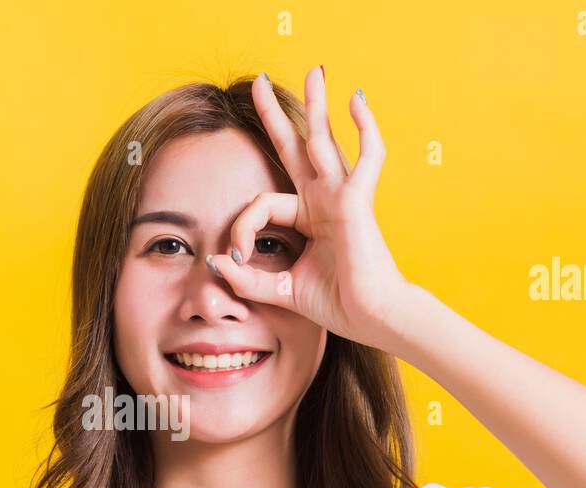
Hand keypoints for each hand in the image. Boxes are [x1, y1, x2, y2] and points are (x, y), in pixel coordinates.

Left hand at [206, 66, 411, 350]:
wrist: (370, 318)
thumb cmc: (336, 304)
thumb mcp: (279, 291)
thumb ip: (246, 278)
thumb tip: (216, 260)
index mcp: (307, 217)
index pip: (260, 203)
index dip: (241, 227)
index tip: (236, 258)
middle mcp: (323, 200)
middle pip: (295, 146)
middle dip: (274, 114)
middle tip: (257, 81)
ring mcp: (342, 196)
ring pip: (324, 140)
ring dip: (316, 104)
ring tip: (314, 70)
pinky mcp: (358, 201)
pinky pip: (367, 156)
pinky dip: (365, 126)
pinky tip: (356, 99)